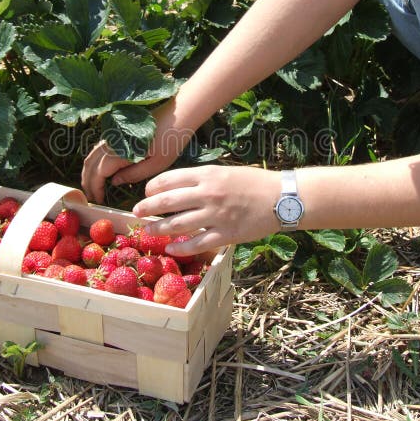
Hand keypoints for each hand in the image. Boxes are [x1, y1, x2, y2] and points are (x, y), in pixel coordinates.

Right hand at [81, 99, 194, 202]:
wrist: (179, 114)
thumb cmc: (171, 141)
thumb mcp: (156, 164)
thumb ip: (133, 174)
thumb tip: (114, 182)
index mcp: (121, 151)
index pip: (99, 172)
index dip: (95, 188)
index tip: (98, 201)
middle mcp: (112, 141)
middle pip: (90, 163)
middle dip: (88, 182)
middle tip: (92, 198)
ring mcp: (114, 135)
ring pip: (93, 155)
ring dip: (89, 172)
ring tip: (93, 188)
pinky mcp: (118, 132)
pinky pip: (99, 148)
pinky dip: (95, 162)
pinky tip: (101, 172)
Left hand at [132, 165, 280, 255]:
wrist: (283, 198)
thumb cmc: (254, 182)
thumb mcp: (225, 172)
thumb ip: (202, 179)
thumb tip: (176, 187)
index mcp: (207, 175)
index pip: (168, 179)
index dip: (152, 187)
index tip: (146, 192)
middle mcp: (208, 194)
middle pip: (166, 202)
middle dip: (146, 208)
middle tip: (136, 213)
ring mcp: (216, 216)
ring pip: (177, 225)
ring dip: (158, 229)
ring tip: (148, 232)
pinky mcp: (226, 235)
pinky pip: (197, 243)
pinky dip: (180, 247)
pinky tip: (171, 248)